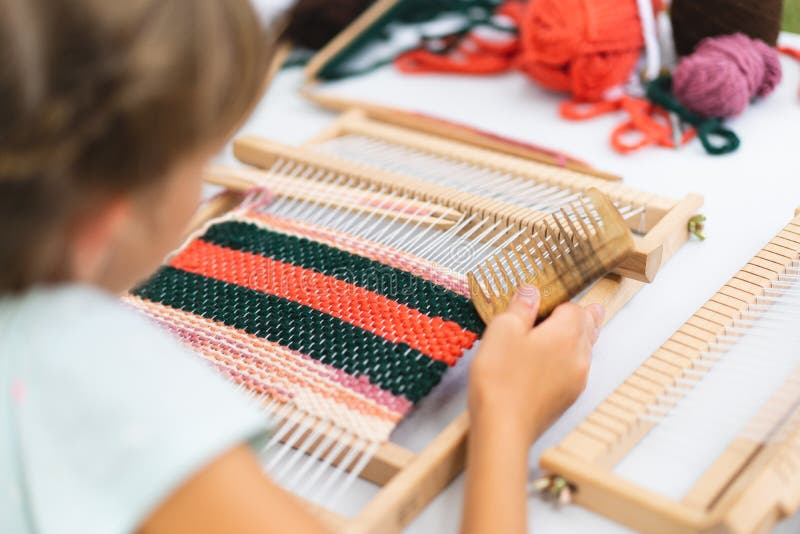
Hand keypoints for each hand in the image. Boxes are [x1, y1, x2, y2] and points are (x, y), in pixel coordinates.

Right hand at [468, 286, 603, 445]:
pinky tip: (553, 363)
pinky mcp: (566, 399)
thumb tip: (531, 292)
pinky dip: (568, 361)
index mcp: (567, 334)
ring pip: (584, 352)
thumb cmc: (501, 377)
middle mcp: (579, 357)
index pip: (575, 308)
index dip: (561, 301)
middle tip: (592, 309)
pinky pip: (575, 372)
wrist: (503, 427)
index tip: (548, 299)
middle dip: (586, 318)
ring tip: (574, 333)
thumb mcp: (503, 330)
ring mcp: (576, 381)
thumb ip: (520, 307)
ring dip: (579, 340)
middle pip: (588, 330)